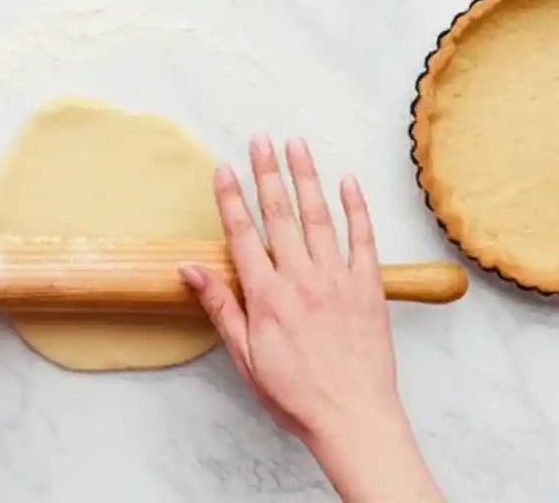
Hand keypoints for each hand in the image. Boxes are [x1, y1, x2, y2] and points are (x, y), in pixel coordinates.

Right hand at [180, 135, 441, 501]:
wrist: (352, 417)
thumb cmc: (295, 395)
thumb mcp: (245, 358)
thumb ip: (220, 308)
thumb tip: (190, 271)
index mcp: (266, 297)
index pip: (243, 235)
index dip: (231, 199)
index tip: (222, 169)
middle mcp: (301, 279)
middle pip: (279, 215)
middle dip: (266, 173)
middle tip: (259, 139)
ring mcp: (337, 280)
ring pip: (319, 217)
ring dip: (305, 178)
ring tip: (296, 145)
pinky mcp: (368, 287)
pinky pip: (362, 238)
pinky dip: (355, 208)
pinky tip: (347, 182)